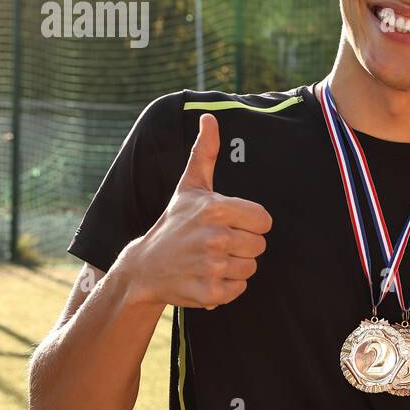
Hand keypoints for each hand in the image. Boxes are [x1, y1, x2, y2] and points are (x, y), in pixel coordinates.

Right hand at [121, 112, 272, 308]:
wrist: (144, 267)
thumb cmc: (174, 223)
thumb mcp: (190, 187)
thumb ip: (205, 153)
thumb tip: (209, 117)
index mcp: (217, 208)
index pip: (264, 221)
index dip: (250, 223)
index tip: (229, 224)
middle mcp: (215, 236)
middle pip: (259, 246)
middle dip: (242, 246)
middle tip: (216, 243)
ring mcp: (211, 265)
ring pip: (250, 269)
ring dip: (234, 267)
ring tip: (209, 259)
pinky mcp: (210, 292)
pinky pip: (239, 290)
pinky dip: (226, 287)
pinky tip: (206, 276)